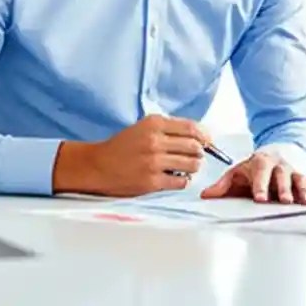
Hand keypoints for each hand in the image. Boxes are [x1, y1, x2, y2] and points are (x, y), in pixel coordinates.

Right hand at [52, 115, 211, 196]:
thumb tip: (199, 136)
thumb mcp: (143, 128)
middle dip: (199, 153)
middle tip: (195, 156)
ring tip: (185, 167)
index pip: (191, 128)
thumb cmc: (122, 146)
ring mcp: (154, 162)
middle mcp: (155, 141)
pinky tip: (176, 177)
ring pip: (191, 164)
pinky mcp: (151, 181)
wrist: (98, 165)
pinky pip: (181, 181)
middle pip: (195, 147)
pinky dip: (183, 180)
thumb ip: (168, 129)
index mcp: (154, 124)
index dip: (204, 136)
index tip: (208, 141)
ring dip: (193, 167)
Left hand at [200, 150, 305, 204]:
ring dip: (305, 191)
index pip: (260, 171)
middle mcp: (280, 166)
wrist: (273, 155)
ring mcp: (295, 171)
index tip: (259, 198)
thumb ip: (222, 186)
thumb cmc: (253, 169)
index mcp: (261, 162)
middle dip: (284, 189)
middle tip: (285, 201)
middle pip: (283, 175)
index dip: (260, 184)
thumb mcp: (236, 174)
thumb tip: (204, 196)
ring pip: (301, 179)